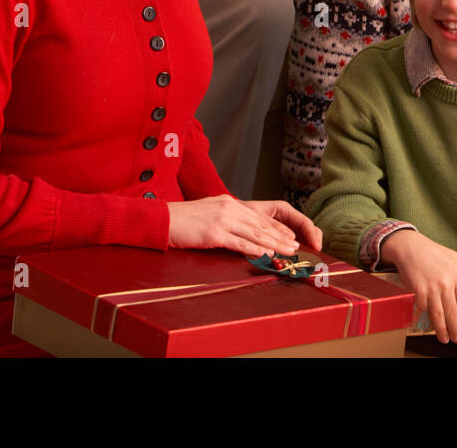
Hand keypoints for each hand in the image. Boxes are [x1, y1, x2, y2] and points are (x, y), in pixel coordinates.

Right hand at [166, 196, 320, 256]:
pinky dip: (253, 249)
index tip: (288, 238)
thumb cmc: (184, 219)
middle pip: (260, 226)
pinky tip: (265, 254)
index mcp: (229, 202)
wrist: (162, 219)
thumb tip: (243, 232)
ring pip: (253, 234)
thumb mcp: (210, 211)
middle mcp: (228, 208)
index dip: (275, 229)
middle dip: (279, 237)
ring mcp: (221, 220)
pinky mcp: (213, 233)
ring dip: (273, 244)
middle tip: (294, 247)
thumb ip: (227, 217)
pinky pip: (237, 242)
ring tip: (286, 252)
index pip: (258, 217)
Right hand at [381, 230, 456, 343]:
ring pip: (438, 314)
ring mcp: (431, 288)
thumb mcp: (455, 255)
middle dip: (455, 328)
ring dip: (441, 329)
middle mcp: (445, 283)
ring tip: (444, 339)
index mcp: (456, 274)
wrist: (409, 247)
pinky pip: (422, 310)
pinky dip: (423, 319)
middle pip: (452, 311)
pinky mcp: (417, 291)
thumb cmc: (432, 251)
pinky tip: (424, 327)